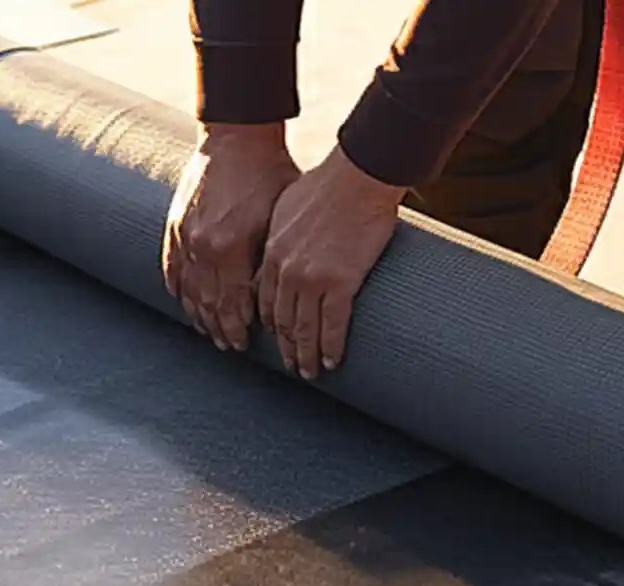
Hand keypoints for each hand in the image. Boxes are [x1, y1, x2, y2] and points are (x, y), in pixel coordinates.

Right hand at [163, 123, 300, 350]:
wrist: (236, 137)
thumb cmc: (270, 175)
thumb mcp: (281, 219)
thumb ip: (272, 259)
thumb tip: (278, 296)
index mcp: (233, 248)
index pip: (234, 304)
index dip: (239, 327)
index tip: (246, 345)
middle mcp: (204, 247)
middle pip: (209, 303)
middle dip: (220, 328)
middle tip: (228, 346)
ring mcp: (185, 235)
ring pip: (188, 289)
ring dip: (198, 314)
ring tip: (207, 332)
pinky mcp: (175, 223)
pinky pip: (171, 266)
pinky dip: (177, 287)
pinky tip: (183, 302)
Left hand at [257, 145, 406, 379]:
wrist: (359, 175)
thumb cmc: (330, 184)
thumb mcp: (289, 207)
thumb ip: (282, 232)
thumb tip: (284, 245)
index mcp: (273, 252)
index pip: (264, 300)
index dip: (270, 325)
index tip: (277, 339)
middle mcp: (286, 270)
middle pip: (281, 321)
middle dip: (286, 348)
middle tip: (292, 366)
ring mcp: (312, 278)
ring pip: (304, 329)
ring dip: (306, 355)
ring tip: (311, 371)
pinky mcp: (341, 282)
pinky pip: (333, 325)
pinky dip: (331, 347)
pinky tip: (333, 361)